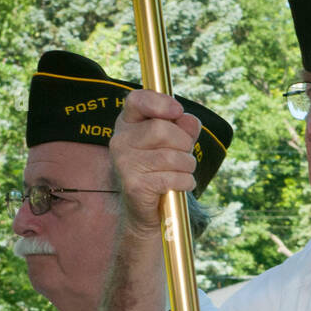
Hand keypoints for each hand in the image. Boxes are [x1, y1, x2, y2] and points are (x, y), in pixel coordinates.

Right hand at [110, 89, 202, 238]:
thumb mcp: (176, 143)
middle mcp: (120, 140)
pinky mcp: (134, 185)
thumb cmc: (162, 169)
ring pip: (171, 156)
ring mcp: (124, 163)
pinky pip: (172, 178)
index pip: (137, 100)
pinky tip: (180, 185)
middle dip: (184, 143)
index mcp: (128, 123)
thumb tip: (190, 120)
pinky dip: (185, 182)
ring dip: (187, 166)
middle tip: (185, 154)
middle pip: (161, 129)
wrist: (147, 209)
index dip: (159, 102)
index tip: (178, 110)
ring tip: (182, 172)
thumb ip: (185, 128)